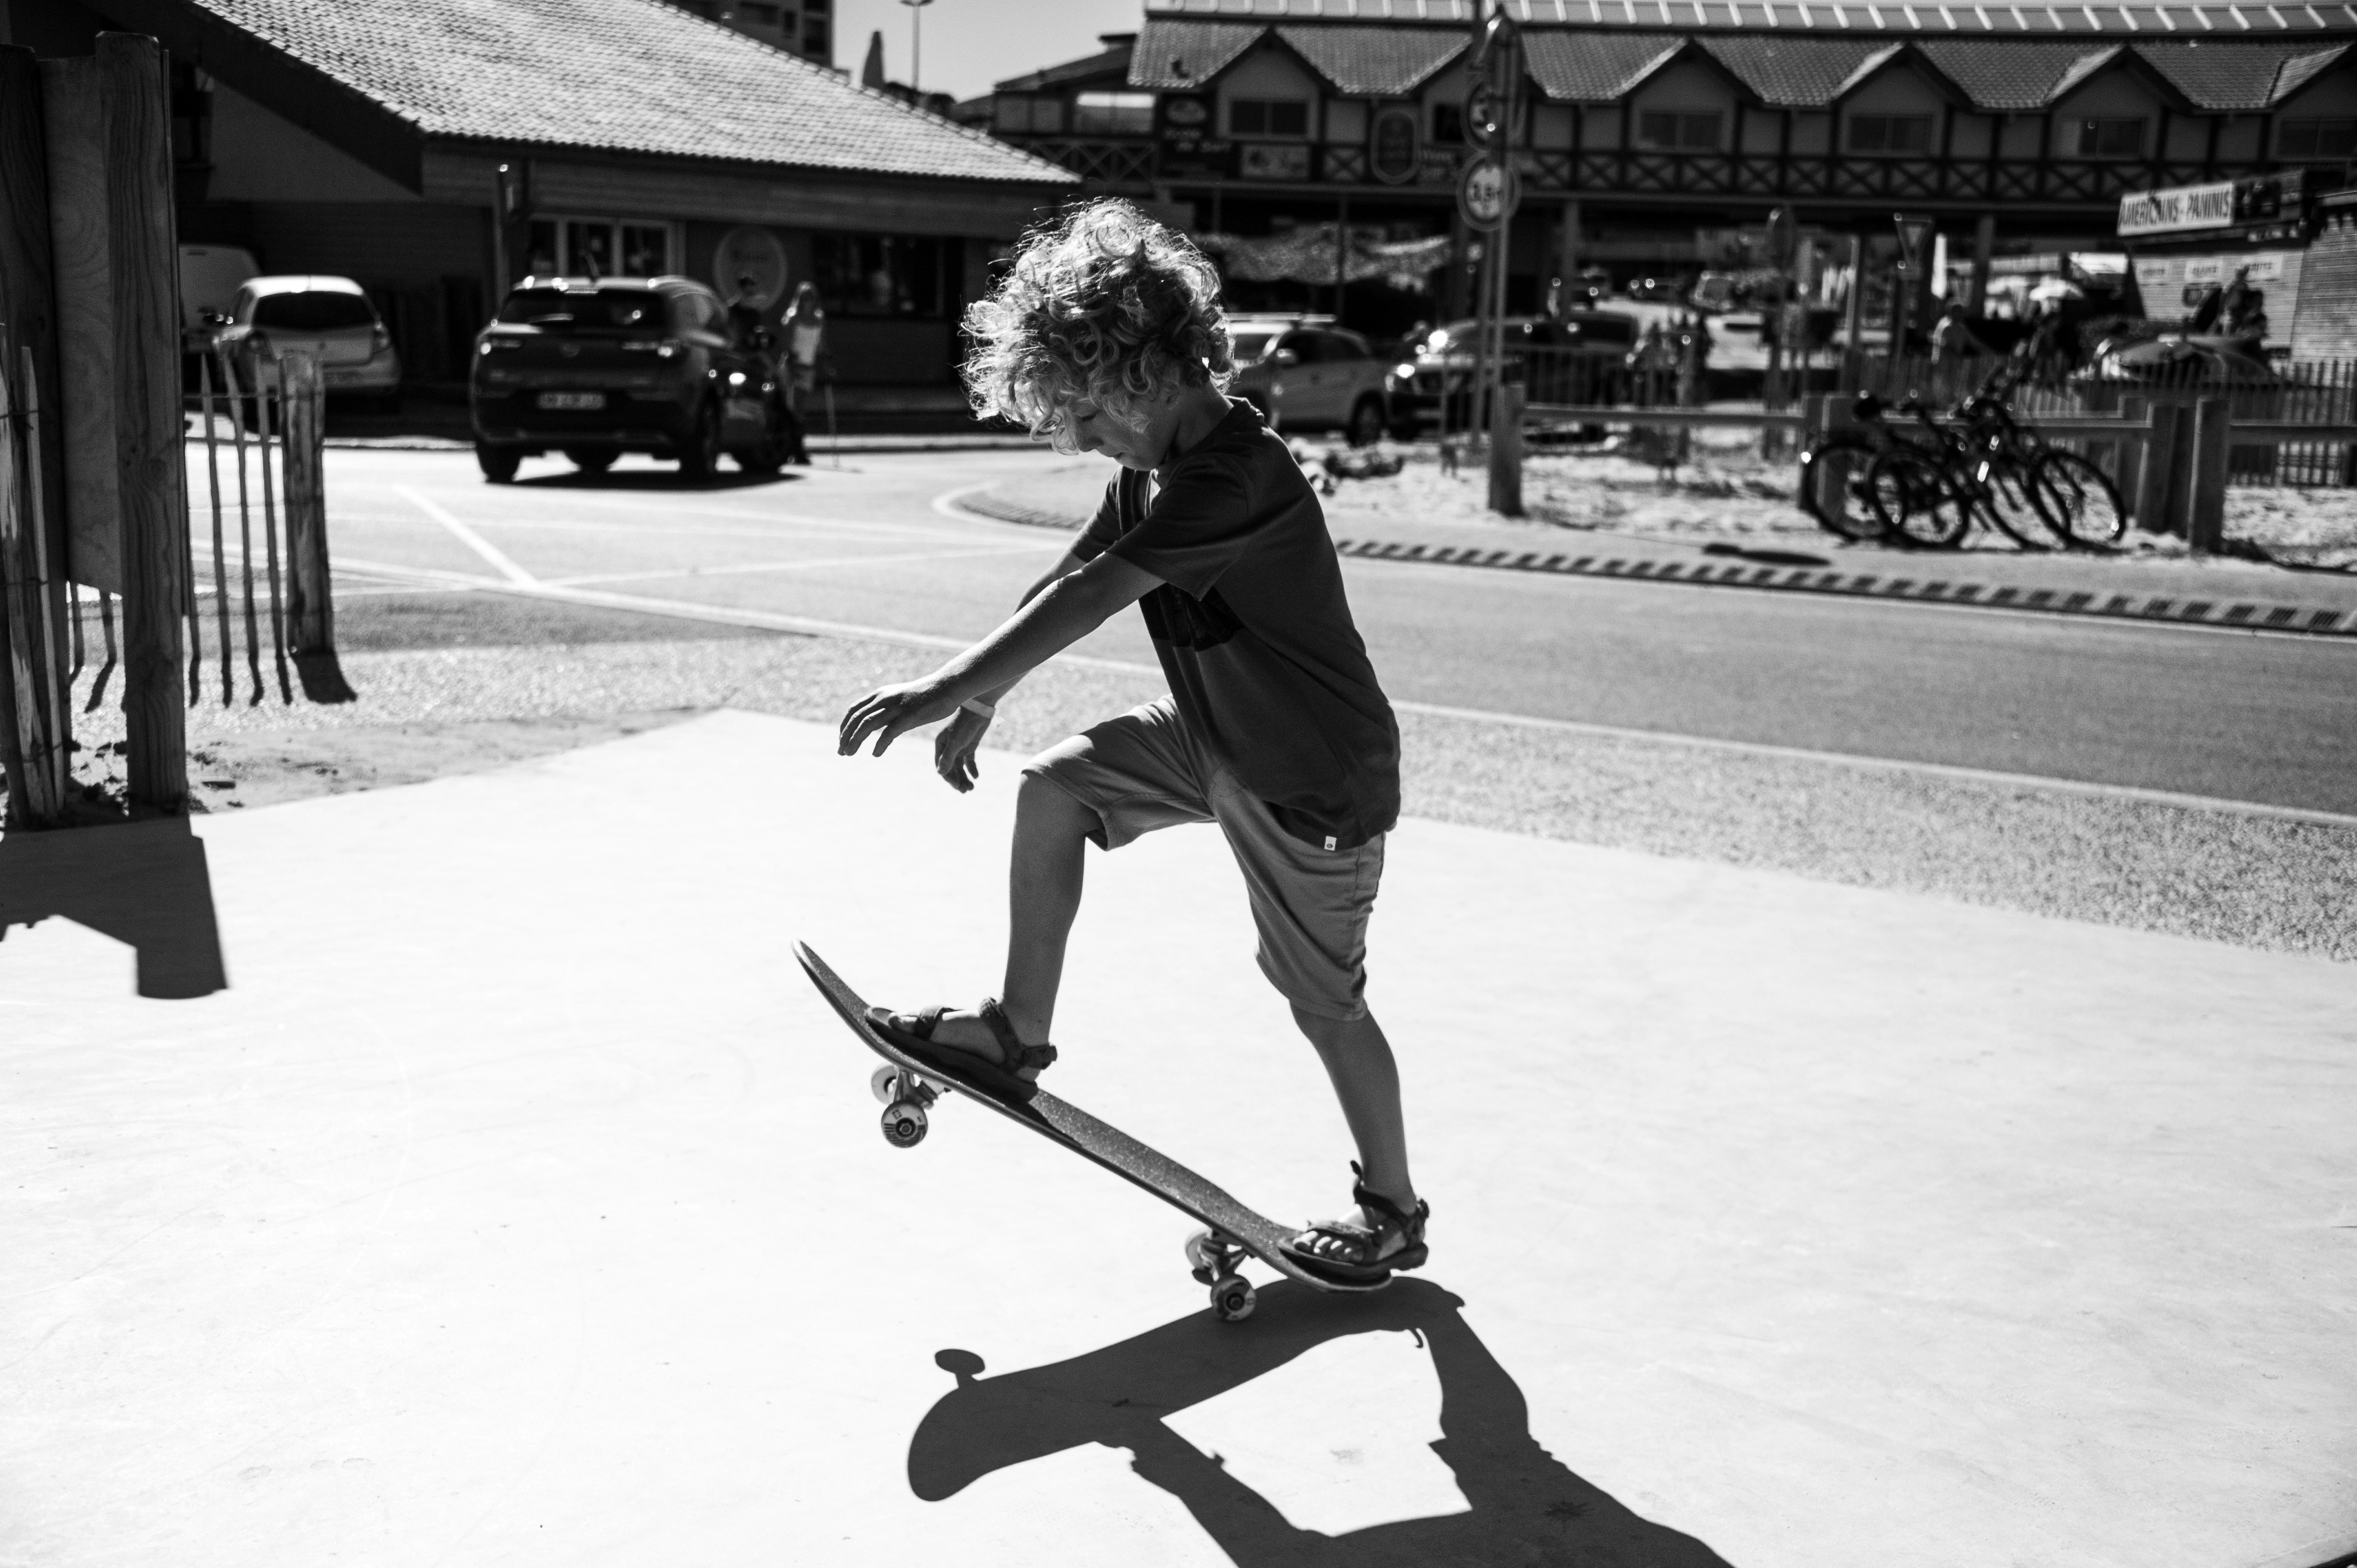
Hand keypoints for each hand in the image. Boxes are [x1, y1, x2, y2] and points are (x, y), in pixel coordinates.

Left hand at [838, 680, 957, 758]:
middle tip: (841, 752)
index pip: (854, 710)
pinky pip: (889, 732)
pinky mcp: (910, 716)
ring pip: (867, 725)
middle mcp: (885, 698)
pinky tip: (876, 754)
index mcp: (881, 694)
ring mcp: (897, 707)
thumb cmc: (925, 695)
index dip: (844, 726)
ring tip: (849, 754)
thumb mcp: (900, 698)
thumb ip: (886, 708)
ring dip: (855, 740)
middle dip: (845, 736)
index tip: (841, 739)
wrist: (947, 686)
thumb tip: (875, 722)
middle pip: (857, 718)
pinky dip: (880, 744)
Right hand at [934, 705, 990, 792]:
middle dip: (957, 781)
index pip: (941, 766)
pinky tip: (976, 777)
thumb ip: (948, 757)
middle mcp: (948, 748)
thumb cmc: (964, 724)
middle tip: (965, 791)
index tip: (957, 786)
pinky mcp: (970, 746)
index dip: (948, 778)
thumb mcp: (955, 742)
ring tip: (971, 788)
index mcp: (940, 746)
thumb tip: (940, 773)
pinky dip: (972, 769)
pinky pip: (969, 761)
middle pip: (951, 769)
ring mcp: (959, 747)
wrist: (978, 709)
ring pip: (960, 767)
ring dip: (964, 777)